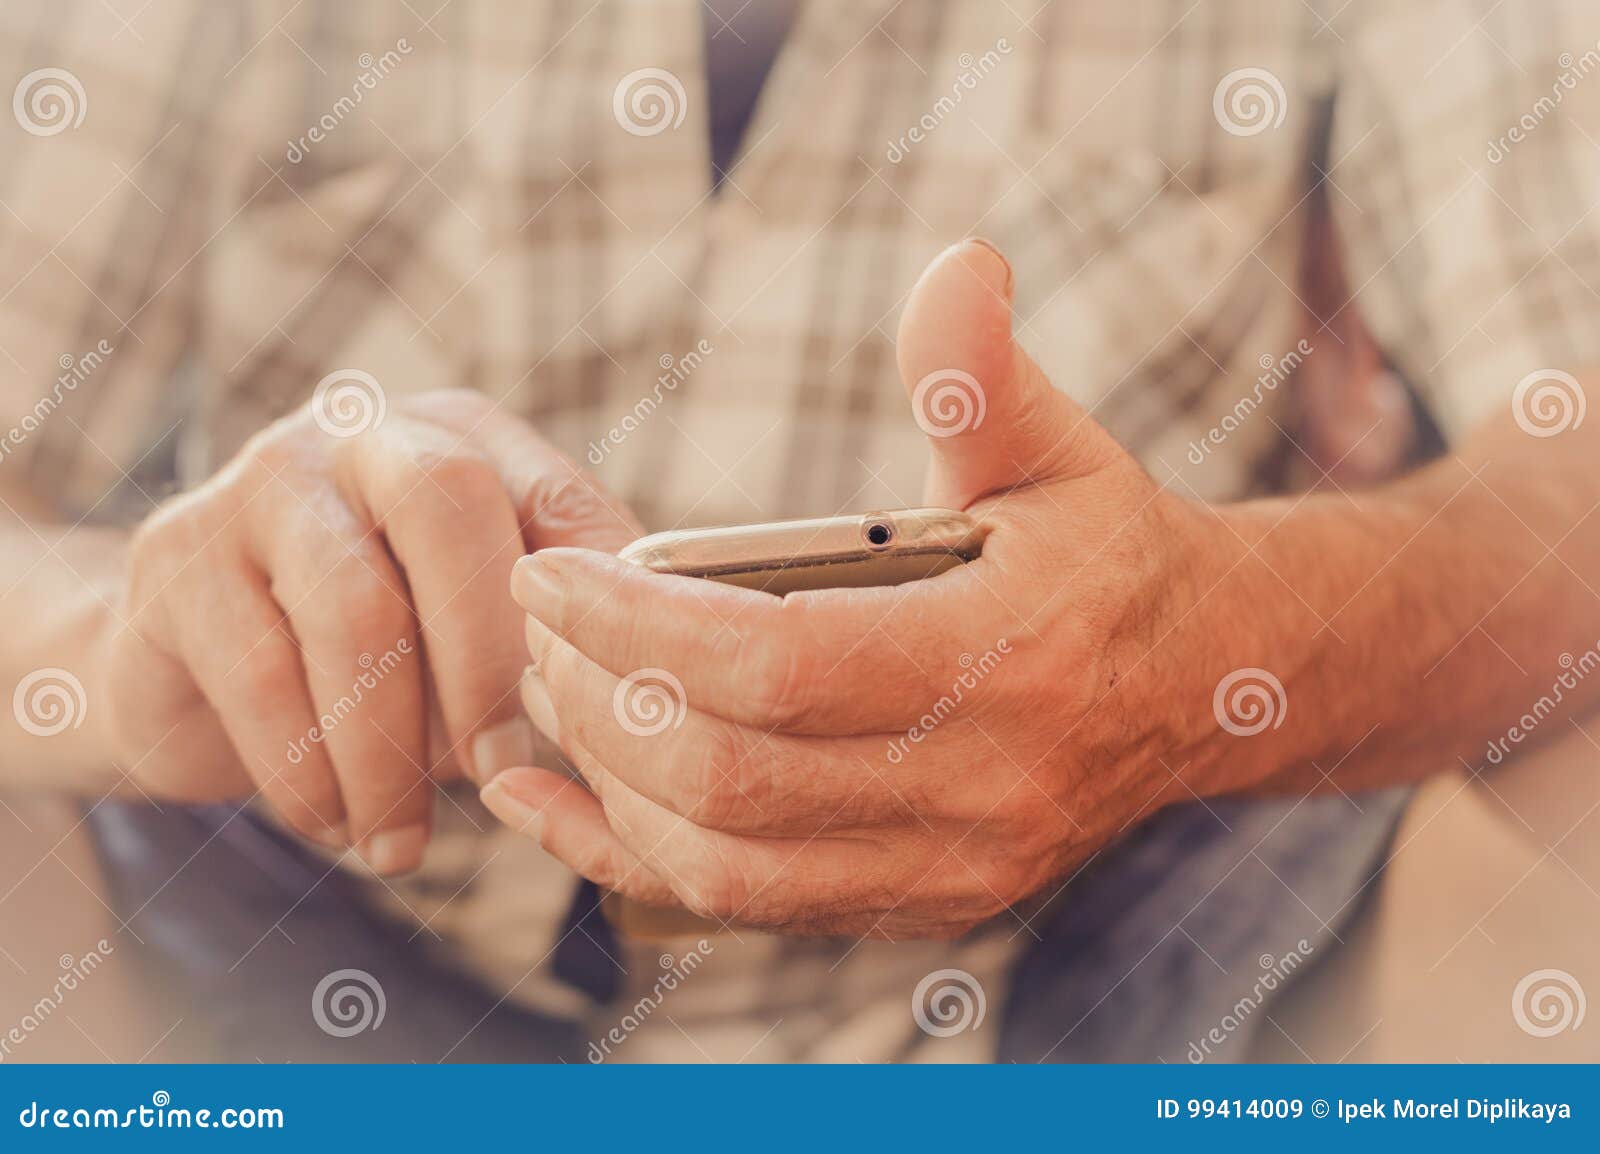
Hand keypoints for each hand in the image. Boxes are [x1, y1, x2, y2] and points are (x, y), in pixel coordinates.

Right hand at [105, 388, 636, 873]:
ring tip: (403, 844)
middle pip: (448, 508)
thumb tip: (626, 712)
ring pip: (354, 611)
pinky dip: (309, 775)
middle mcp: (368, 430)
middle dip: (486, 658)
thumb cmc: (382, 657)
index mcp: (469, 441)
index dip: (592, 614)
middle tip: (501, 772)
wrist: (195, 668)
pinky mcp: (179, 553)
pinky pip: (262, 674)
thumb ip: (552, 648)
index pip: (560, 503)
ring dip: (390, 752)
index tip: (596, 722)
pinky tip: (334, 827)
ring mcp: (265, 478)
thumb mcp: (479, 644)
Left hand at [483, 241, 1243, 936]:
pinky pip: (745, 909)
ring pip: (724, 865)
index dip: (641, 624)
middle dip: (602, 700)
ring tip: (553, 690)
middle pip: (731, 777)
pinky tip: (557, 806)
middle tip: (539, 626)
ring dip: (606, 781)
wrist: (1206, 685)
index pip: (781, 666)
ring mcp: (951, 869)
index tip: (550, 573)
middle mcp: (981, 790)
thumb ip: (983, 371)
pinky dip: (633, 859)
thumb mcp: (1054, 450)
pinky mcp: (921, 908)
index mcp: (1010, 660)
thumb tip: (956, 263)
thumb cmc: (1106, 554)